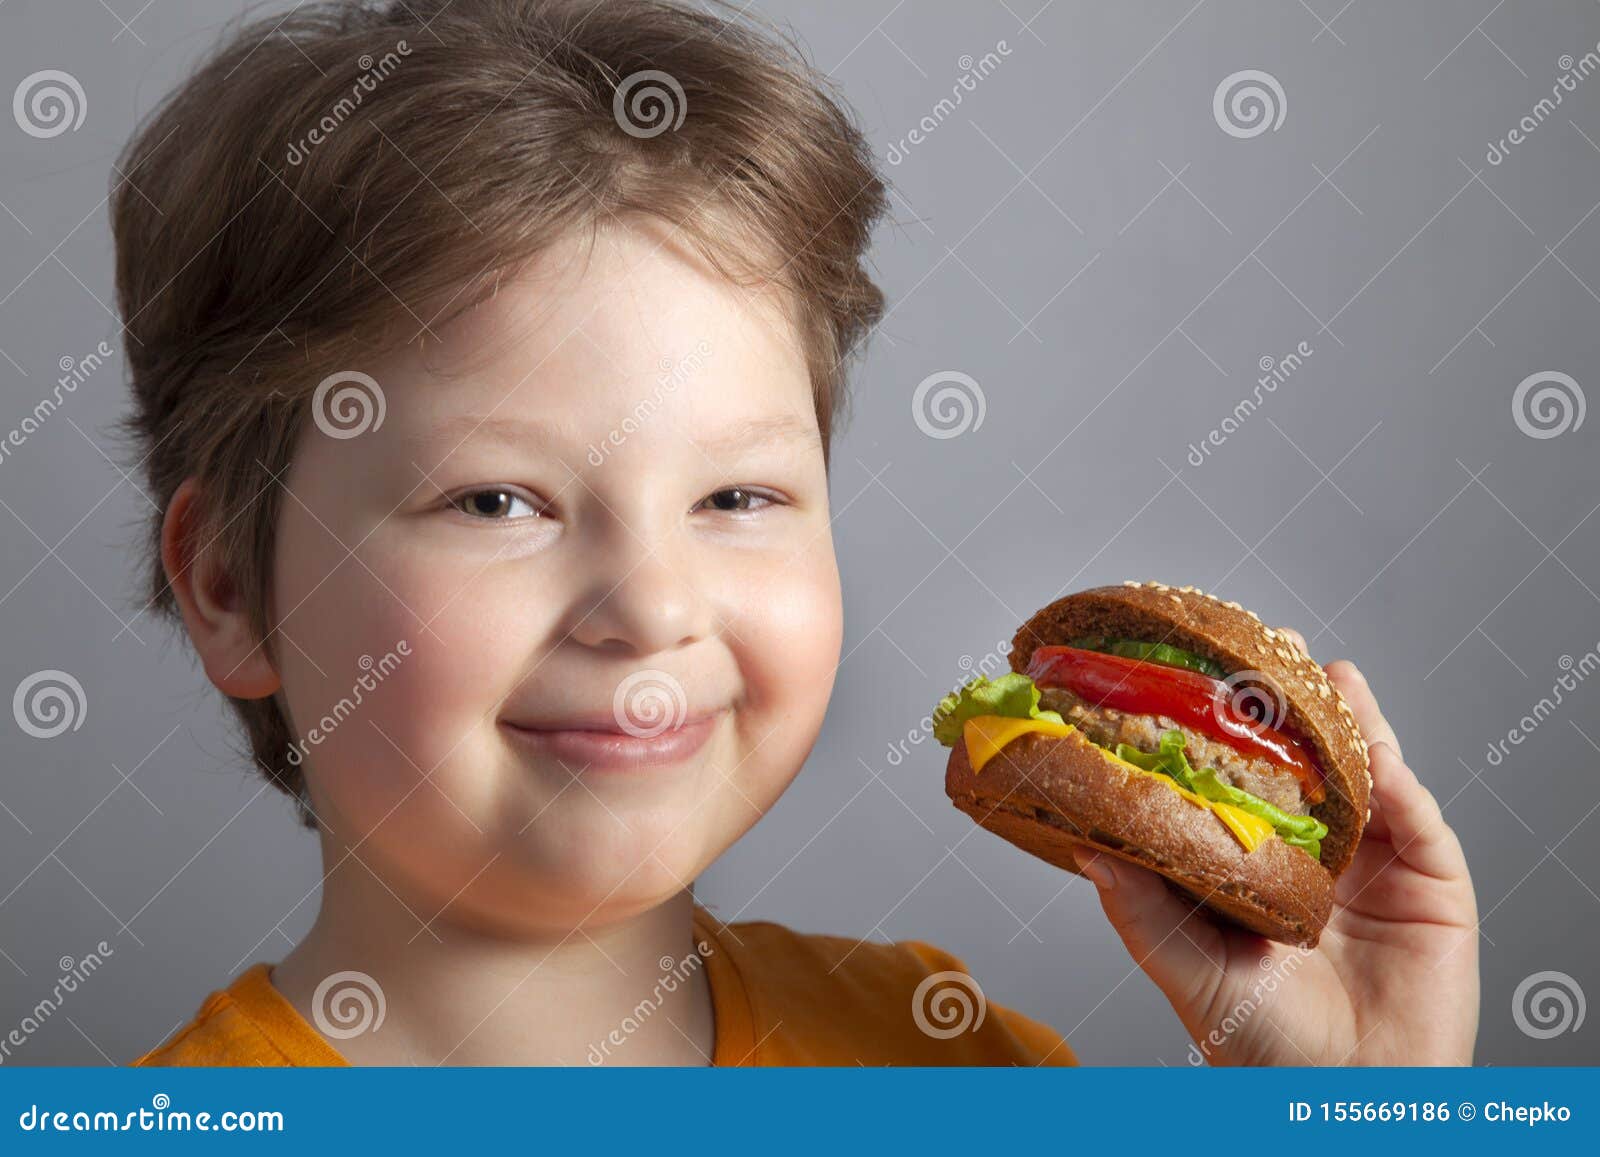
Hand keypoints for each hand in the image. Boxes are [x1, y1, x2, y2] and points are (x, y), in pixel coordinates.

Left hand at [1071, 638, 1479, 1065]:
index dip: (1220, 735)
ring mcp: (1375, 870)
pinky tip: (1375, 754)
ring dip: (1350, 724)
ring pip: (1364, 779)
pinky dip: (1397, 782)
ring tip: (1326, 674)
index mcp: (1254, 873)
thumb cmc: (1263, 1048)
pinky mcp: (1433, 887)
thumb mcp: (1188, 971)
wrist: (1351, 1100)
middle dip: (1289, 708)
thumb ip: (1141, 909)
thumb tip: (1083, 846)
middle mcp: (1314, 863)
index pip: (1238, 787)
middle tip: (1265, 644)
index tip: (1192, 680)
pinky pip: (1418, 821)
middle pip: (1305, 769)